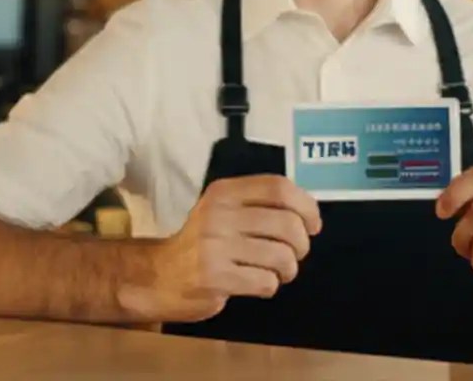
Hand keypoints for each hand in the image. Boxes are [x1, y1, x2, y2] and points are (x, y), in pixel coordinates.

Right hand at [139, 175, 321, 322]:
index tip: (313, 224)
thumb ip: (259, 204)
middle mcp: (219, 214)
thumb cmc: (202, 243)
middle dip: (302, 244)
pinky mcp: (215, 277)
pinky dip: (270, 286)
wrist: (159, 276)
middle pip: (287, 224)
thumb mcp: (223, 210)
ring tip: (277, 272)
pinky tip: (258, 283)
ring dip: (288, 269)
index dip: (306, 206)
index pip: (279, 188)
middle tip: (295, 254)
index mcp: (225, 192)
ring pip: (281, 256)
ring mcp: (216, 246)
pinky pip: (265, 282)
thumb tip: (308, 213)